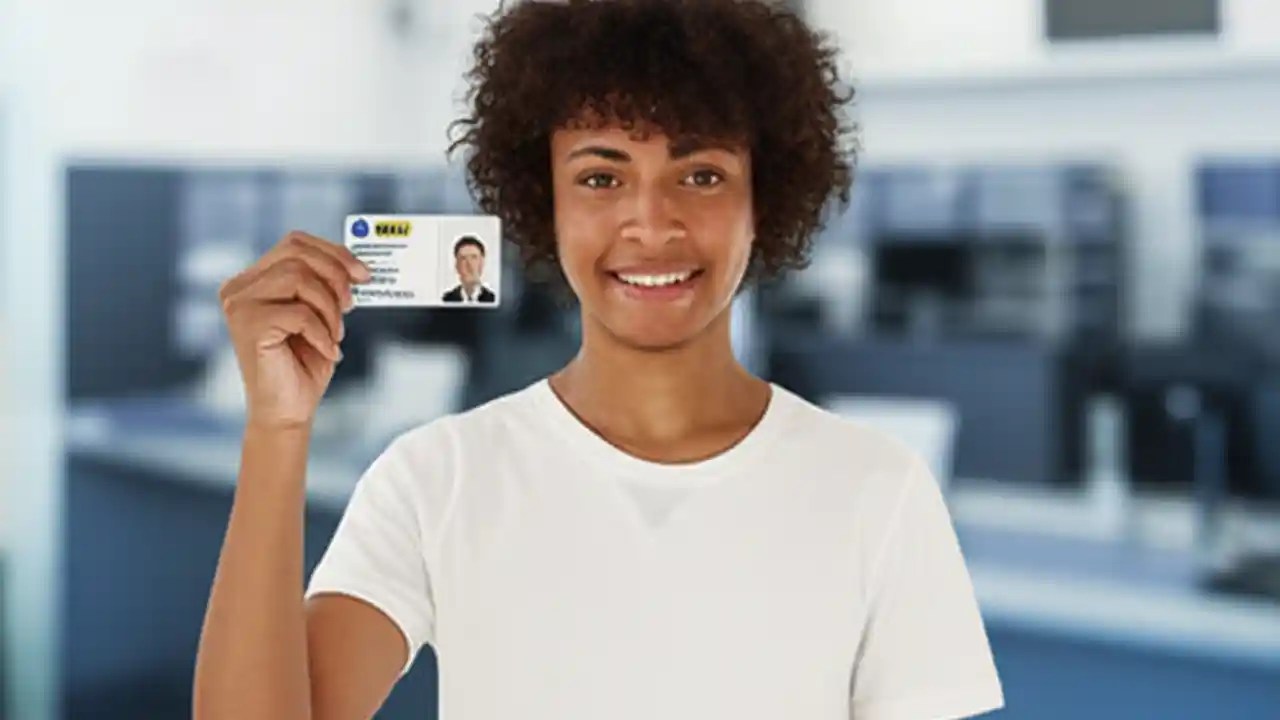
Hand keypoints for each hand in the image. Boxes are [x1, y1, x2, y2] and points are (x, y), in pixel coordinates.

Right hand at [218, 231, 371, 429]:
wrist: (287, 410)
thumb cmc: (302, 364)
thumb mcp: (320, 314)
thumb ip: (324, 284)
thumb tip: (353, 264)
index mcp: (253, 280)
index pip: (295, 243)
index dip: (334, 252)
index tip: (363, 273)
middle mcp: (239, 289)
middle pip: (296, 253)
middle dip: (335, 275)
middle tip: (350, 305)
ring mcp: (240, 306)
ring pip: (299, 278)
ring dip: (328, 307)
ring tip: (334, 334)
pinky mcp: (249, 326)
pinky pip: (300, 313)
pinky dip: (323, 333)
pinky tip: (326, 351)